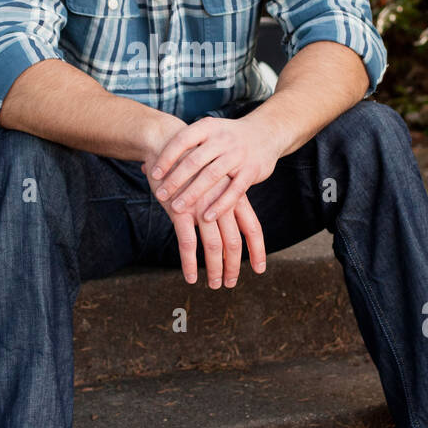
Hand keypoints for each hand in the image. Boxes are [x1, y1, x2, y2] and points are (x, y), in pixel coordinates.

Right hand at [140, 117, 271, 286]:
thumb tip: (230, 221)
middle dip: (234, 266)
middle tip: (231, 284)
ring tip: (216, 285)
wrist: (168, 142)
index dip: (258, 250)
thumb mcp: (215, 179)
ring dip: (215, 269)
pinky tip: (191, 277)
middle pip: (234, 242)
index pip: (252, 227)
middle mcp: (221, 202)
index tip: (260, 269)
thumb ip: (224, 199)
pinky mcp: (180, 211)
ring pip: (214, 247)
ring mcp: (201, 207)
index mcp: (233, 195)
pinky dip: (190, 263)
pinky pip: (188, 244)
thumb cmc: (191, 163)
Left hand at [146, 115, 279, 221]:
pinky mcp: (251, 171)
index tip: (153, 172)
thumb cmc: (227, 137)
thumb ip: (179, 149)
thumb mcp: (206, 133)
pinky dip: (219, 205)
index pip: (183, 140)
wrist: (266, 133)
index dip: (167, 156)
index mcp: (208, 128)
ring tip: (176, 208)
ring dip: (193, 194)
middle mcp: (223, 140)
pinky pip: (234, 191)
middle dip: (176, 179)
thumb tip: (143, 166)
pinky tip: (206, 217)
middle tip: (160, 194)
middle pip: (195, 160)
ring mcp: (238, 155)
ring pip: (212, 177)